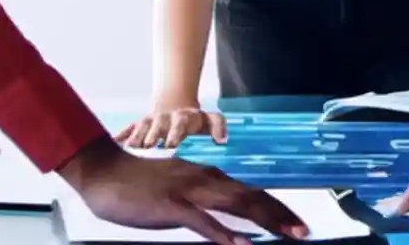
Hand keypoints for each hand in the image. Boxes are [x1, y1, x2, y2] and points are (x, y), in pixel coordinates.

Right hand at [59, 137, 306, 244]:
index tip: (295, 222)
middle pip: (251, 196)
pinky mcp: (171, 205)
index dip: (276, 207)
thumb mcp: (177, 191)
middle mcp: (204, 179)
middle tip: (304, 231)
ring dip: (265, 220)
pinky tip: (242, 244)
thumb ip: (202, 202)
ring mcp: (188, 191)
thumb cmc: (138, 184)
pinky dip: (225, 233)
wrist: (104, 170)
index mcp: (206, 176)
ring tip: (288, 234)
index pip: (250, 192)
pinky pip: (204, 221)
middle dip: (280, 215)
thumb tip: (225, 222)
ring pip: (236, 205)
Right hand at [116, 101, 227, 148]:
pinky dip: (121, 135)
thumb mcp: (208, 119)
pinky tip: (113, 143)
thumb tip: (222, 140)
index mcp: (182, 118)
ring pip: (141, 127)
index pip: (179, 125)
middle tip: (148, 145)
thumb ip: (218, 126)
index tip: (170, 143)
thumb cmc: (193, 119)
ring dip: (136, 136)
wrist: (174, 103)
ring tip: (129, 147)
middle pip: (158, 125)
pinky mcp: (139, 124)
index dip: (175, 132)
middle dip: (153, 135)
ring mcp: (151, 121)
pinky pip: (128, 128)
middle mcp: (165, 118)